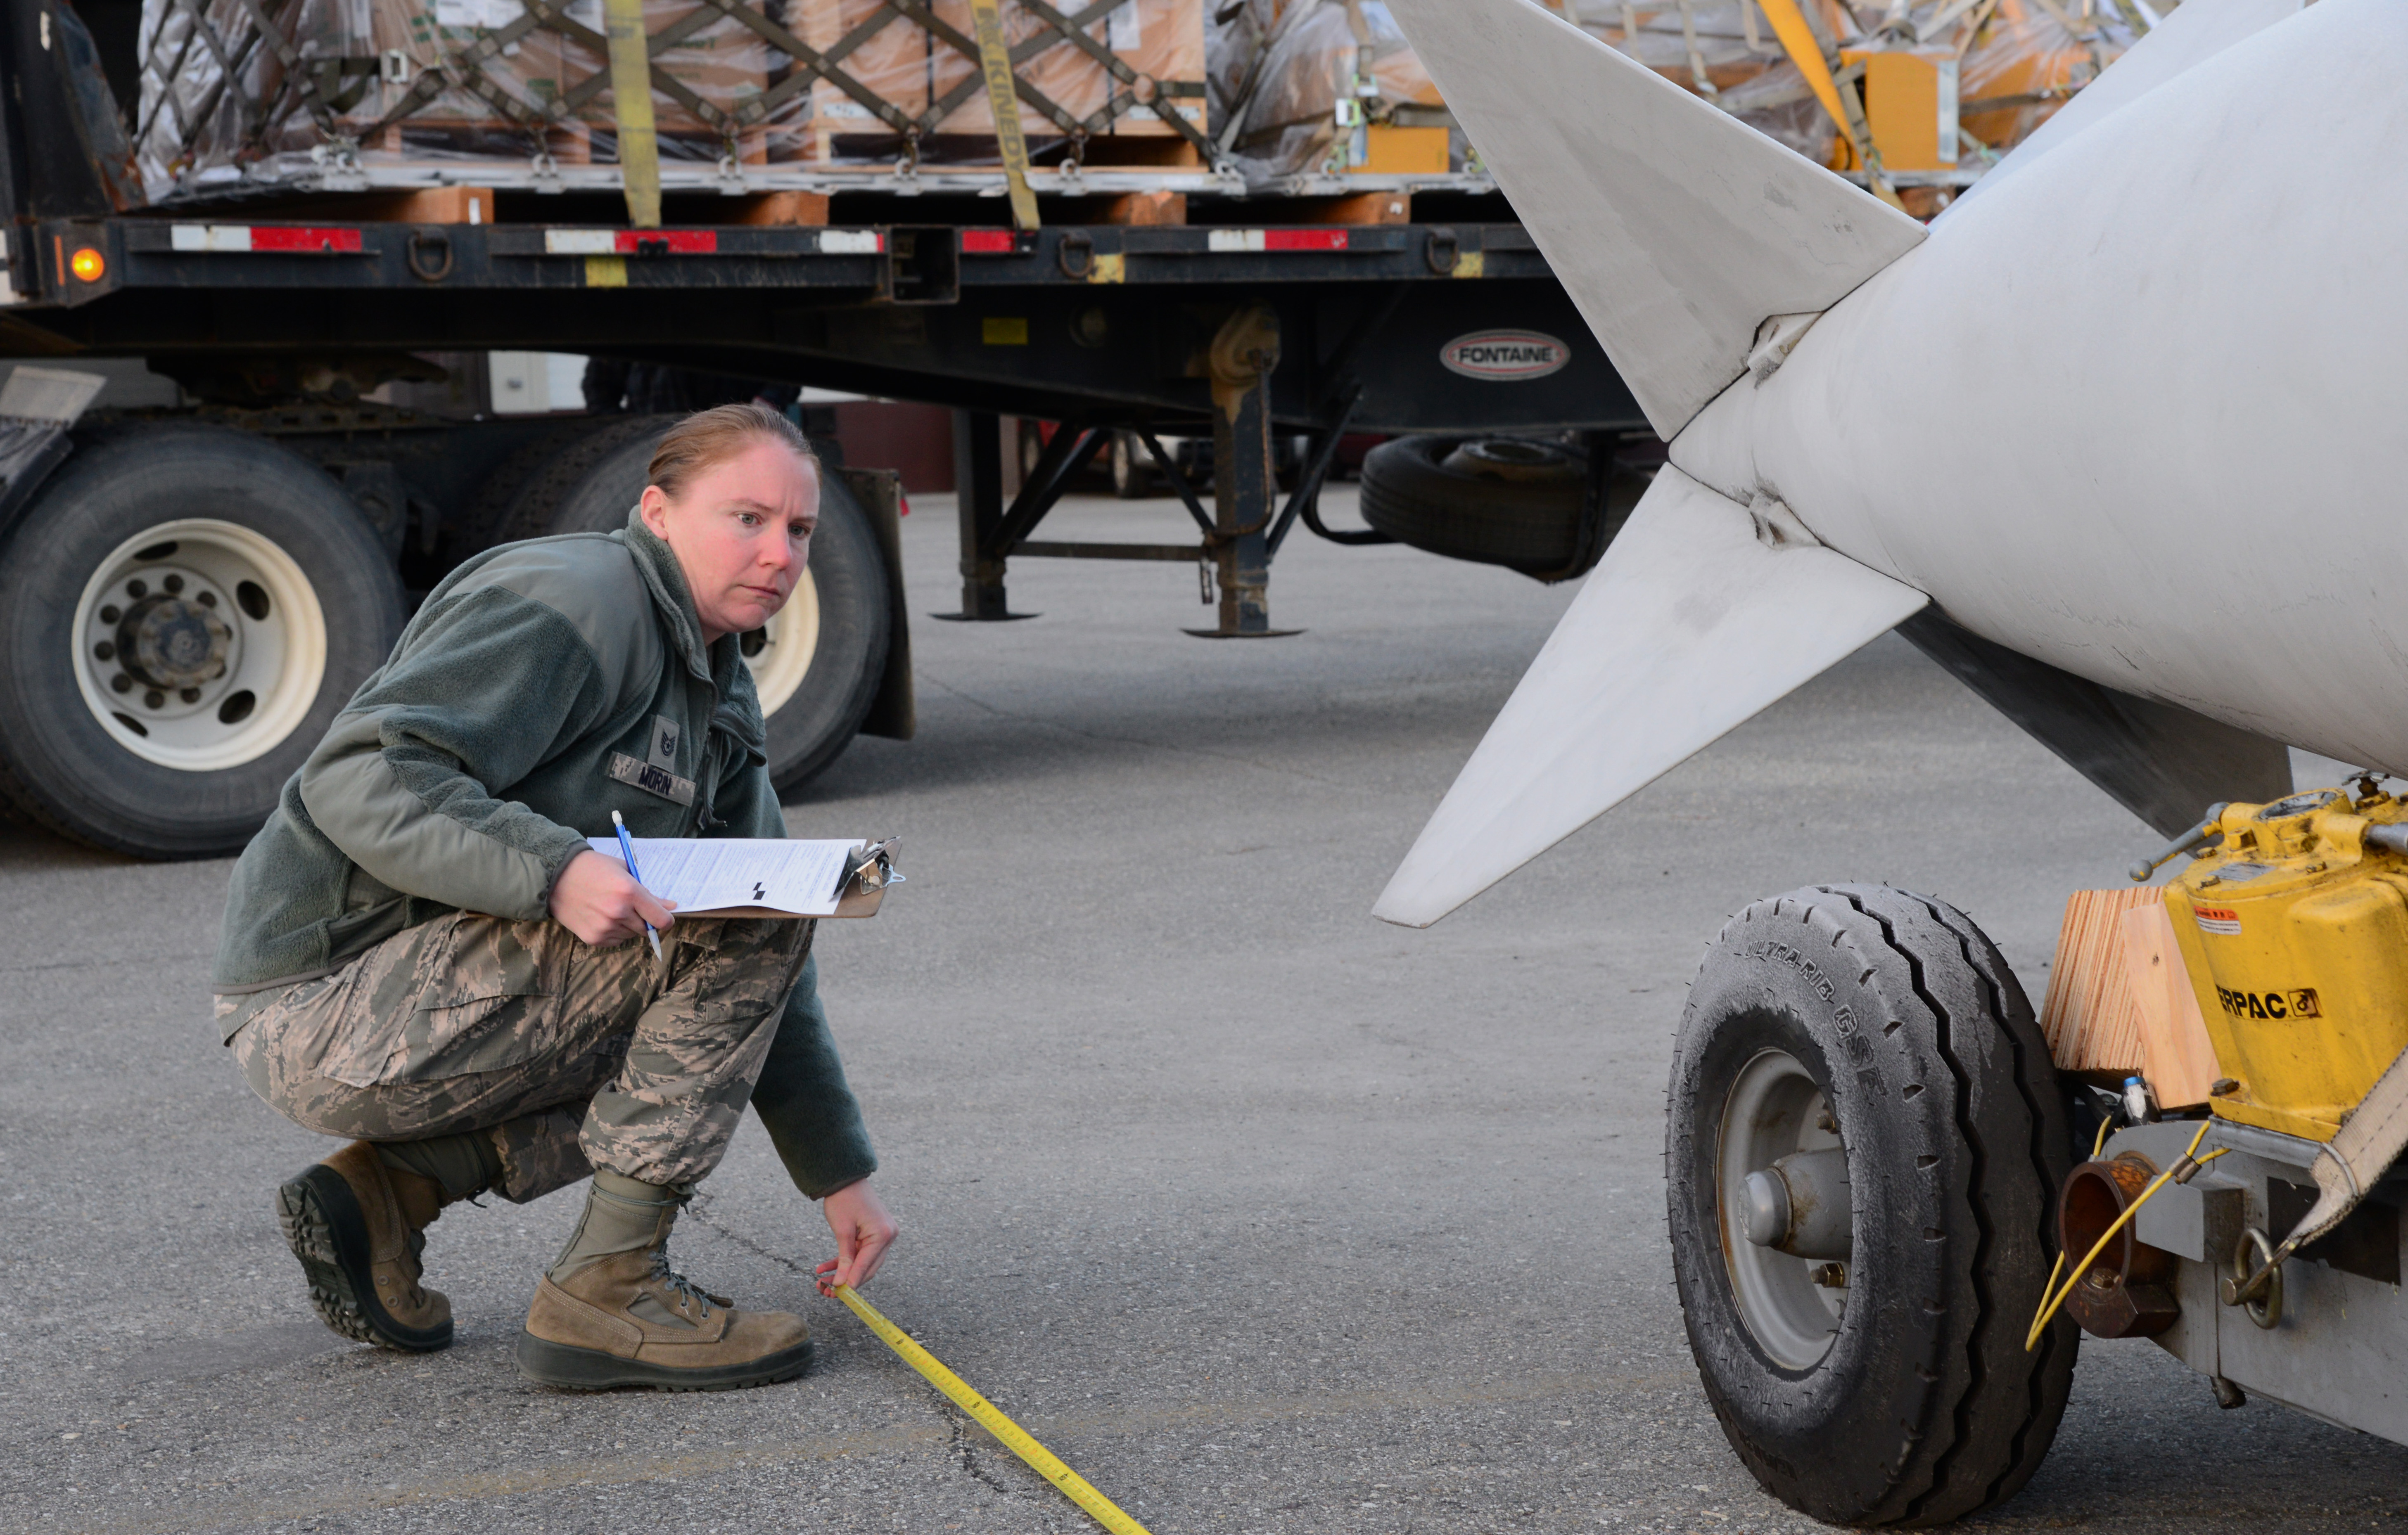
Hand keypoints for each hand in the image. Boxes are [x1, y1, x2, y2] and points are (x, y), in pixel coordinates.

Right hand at [548, 849, 675, 946]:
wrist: (556, 877)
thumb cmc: (593, 868)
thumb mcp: (624, 871)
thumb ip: (648, 891)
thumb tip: (670, 907)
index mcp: (629, 892)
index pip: (661, 920)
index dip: (666, 919)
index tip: (663, 915)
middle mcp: (618, 912)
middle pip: (647, 929)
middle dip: (645, 920)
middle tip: (632, 907)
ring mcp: (605, 928)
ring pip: (631, 935)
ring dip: (628, 925)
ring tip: (612, 908)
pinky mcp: (593, 938)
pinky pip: (616, 941)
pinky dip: (615, 932)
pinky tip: (602, 916)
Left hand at [814, 1180, 897, 1294]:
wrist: (844, 1178)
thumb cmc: (843, 1200)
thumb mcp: (842, 1231)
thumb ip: (844, 1259)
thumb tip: (842, 1283)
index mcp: (883, 1234)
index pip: (867, 1264)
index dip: (851, 1281)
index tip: (837, 1294)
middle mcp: (888, 1236)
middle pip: (868, 1268)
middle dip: (847, 1280)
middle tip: (827, 1292)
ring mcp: (882, 1235)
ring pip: (863, 1262)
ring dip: (843, 1272)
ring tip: (822, 1282)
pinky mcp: (874, 1233)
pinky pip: (860, 1252)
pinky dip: (844, 1260)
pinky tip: (824, 1268)